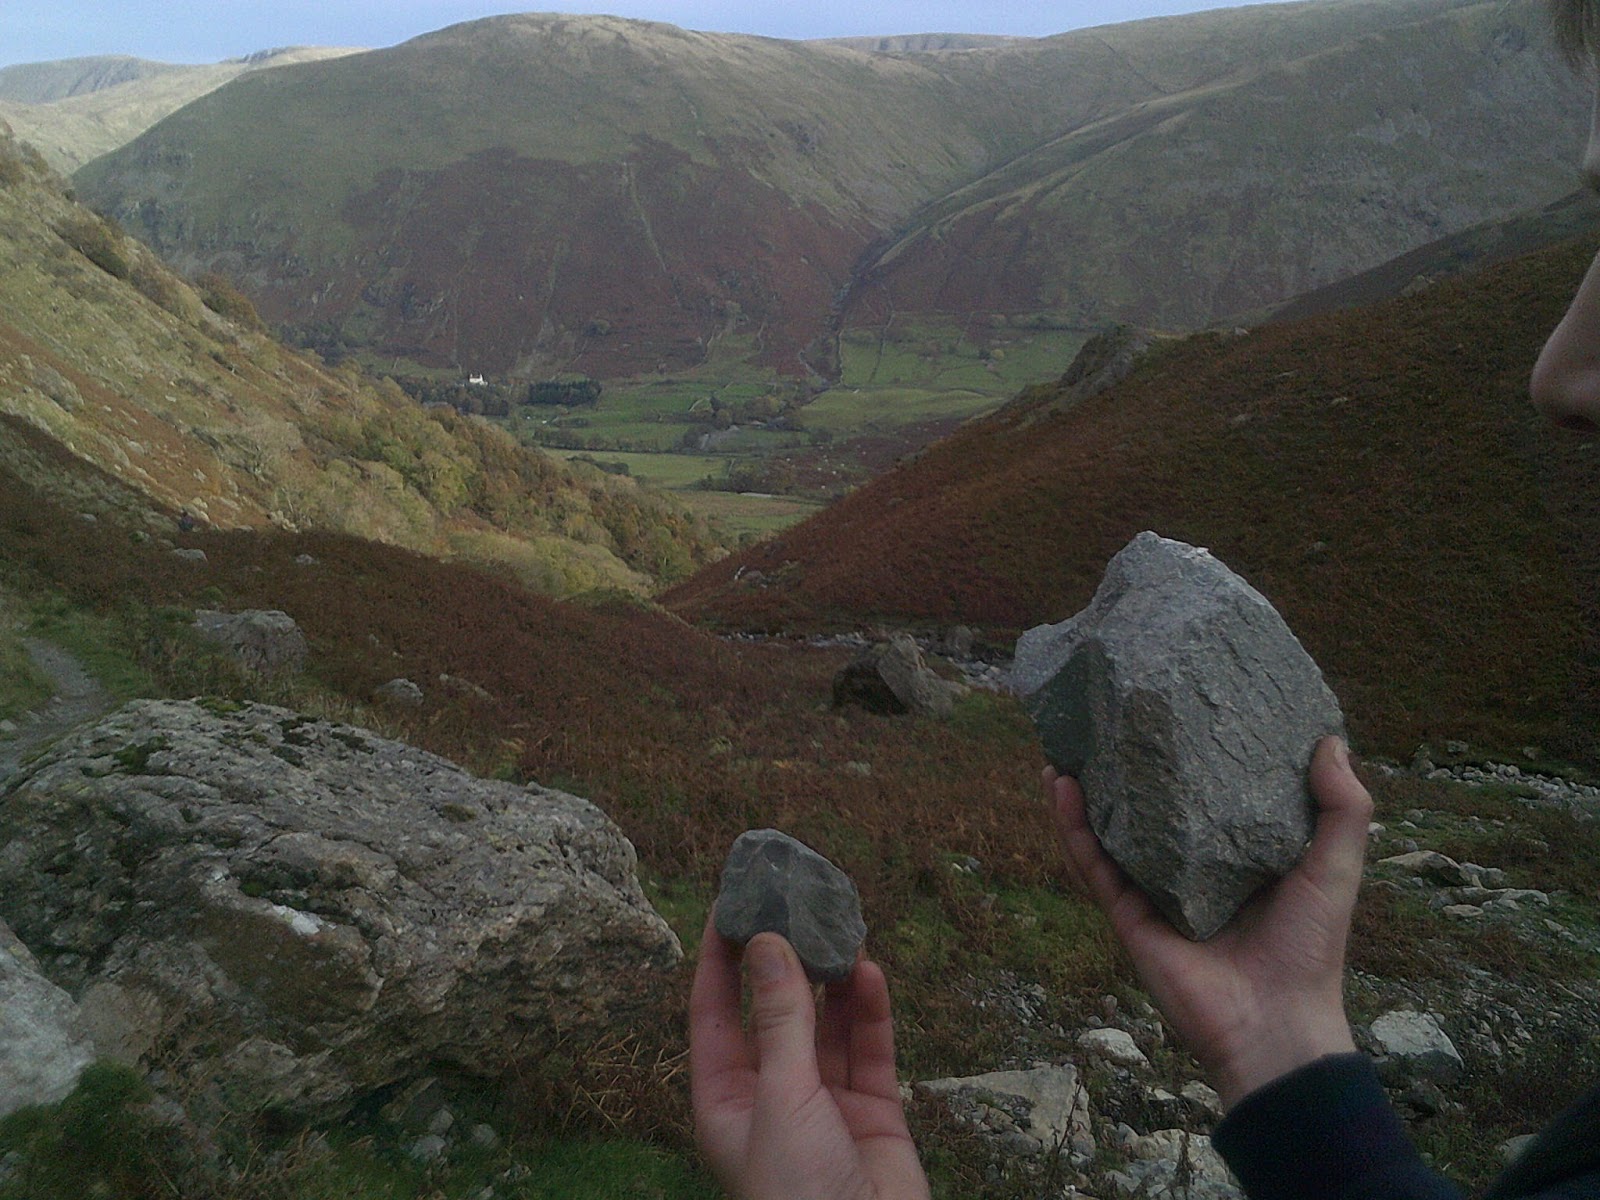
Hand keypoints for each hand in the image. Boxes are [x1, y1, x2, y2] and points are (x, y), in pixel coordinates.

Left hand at [689, 918, 930, 1199]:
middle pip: (775, 1010)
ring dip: (834, 979)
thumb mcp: (781, 1098)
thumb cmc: (799, 1194)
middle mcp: (771, 1094)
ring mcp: (824, 1103)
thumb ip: (781, 1020)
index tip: (731, 902)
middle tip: (798, 899)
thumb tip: (769, 944)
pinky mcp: (873, 1112)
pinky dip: (870, 1011)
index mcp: (725, 1098)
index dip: (720, 958)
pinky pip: (870, 1050)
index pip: (714, 1012)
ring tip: (842, 926)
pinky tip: (869, 973)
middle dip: (787, 959)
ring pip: (828, 1024)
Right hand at [1048, 736, 1371, 1108]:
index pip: (1210, 796)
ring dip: (1087, 790)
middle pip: (1151, 809)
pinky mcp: (1127, 914)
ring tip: (1067, 745)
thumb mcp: (1335, 867)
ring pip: (1111, 830)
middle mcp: (1191, 868)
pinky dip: (1073, 826)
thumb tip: (1331, 739)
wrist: (1273, 1023)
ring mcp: (1154, 891)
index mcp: (1239, 856)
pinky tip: (1060, 786)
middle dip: (1129, 768)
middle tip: (1113, 719)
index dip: (1194, 756)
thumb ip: (1343, 808)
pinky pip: (1092, 864)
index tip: (1181, 709)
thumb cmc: (1311, 947)